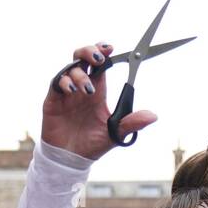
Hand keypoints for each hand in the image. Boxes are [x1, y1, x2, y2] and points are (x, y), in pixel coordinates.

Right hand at [42, 42, 157, 159]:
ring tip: (88, 89)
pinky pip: (57, 83)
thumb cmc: (92, 145)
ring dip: (81, 74)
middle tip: (98, 58)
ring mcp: (67, 93)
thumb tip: (153, 116)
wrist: (71, 159)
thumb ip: (131, 123)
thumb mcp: (115, 133)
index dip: (104, 53)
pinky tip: (72, 90)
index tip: (111, 48)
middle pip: (83, 57)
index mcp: (98, 91)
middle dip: (90, 51)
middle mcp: (82, 87)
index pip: (101, 65)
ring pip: (71, 68)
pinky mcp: (54, 100)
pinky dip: (65, 82)